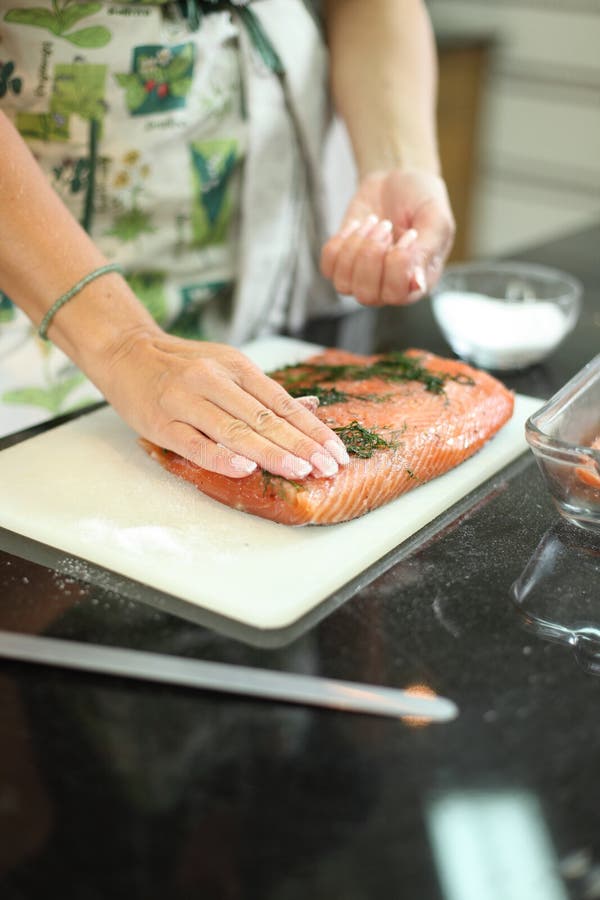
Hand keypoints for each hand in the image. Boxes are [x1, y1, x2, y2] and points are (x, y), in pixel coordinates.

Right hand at [95, 329, 348, 479]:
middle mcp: (214, 380)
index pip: (281, 403)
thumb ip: (264, 392)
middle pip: (263, 418)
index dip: (311, 429)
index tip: (335, 451)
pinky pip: (194, 443)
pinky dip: (220, 456)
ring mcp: (186, 401)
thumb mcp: (227, 366)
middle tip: (327, 467)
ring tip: (298, 471)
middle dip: (299, 445)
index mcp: (236, 367)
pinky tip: (244, 467)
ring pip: (234, 430)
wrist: (125, 351)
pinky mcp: (161, 422)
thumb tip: (309, 409)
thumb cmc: (182, 365)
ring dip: (270, 452)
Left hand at [321, 168, 454, 305]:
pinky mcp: (342, 264)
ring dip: (354, 249)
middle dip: (371, 254)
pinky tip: (357, 225)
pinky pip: (328, 269)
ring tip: (372, 223)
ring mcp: (362, 278)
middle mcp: (388, 288)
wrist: (397, 179)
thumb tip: (418, 284)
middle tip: (386, 226)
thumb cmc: (422, 199)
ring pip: (344, 285)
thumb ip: (428, 251)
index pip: (397, 296)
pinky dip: (339, 243)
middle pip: (367, 295)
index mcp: (416, 284)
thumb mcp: (436, 220)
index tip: (410, 234)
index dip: (396, 265)